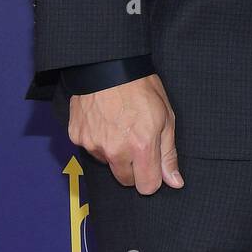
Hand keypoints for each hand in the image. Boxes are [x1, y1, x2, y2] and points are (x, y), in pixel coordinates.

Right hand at [68, 74, 182, 193]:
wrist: (108, 65)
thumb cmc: (142, 88)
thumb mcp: (166, 116)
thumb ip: (168, 153)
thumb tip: (174, 182)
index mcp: (141, 147)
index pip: (147, 187)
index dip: (153, 178)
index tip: (153, 165)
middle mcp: (115, 151)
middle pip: (126, 181)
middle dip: (134, 168)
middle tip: (136, 142)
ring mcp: (93, 145)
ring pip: (108, 164)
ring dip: (115, 153)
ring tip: (119, 126)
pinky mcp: (77, 137)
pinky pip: (90, 149)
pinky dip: (98, 140)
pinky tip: (104, 121)